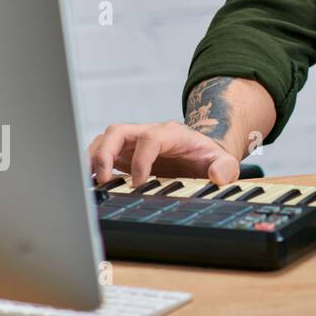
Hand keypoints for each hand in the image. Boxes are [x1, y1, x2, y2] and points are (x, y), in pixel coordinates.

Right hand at [87, 121, 241, 187]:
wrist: (200, 154)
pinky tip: (90, 184)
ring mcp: (133, 143)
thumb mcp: (223, 161)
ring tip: (90, 183)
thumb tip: (219, 175)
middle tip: (103, 180)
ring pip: (104, 140)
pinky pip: (101, 153)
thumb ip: (225, 167)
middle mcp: (148, 134)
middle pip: (118, 131)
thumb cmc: (208, 157)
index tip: (139, 184)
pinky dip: (91, 166)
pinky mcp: (124, 154)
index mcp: (171, 134)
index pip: (150, 139)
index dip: (142, 160)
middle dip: (105, 153)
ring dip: (93, 159)